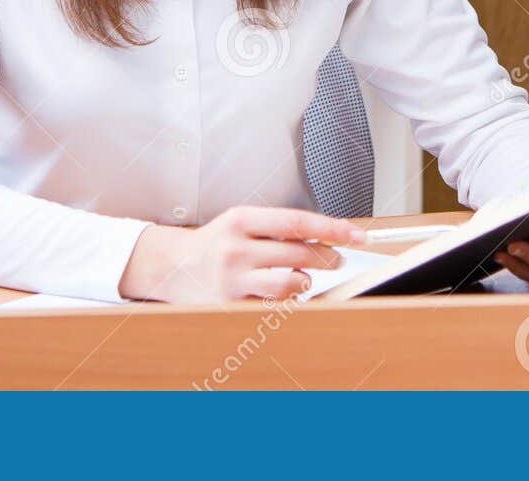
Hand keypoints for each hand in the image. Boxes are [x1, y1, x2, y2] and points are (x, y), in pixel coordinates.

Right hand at [119, 205, 367, 303]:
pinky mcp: (230, 307)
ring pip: (290, 284)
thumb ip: (279, 228)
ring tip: (301, 278)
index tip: (358, 235)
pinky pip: (273, 308)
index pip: (298, 221)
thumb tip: (327, 236)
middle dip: (328, 257)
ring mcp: (232, 281)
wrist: (171, 266)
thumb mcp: (242, 223)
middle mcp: (235, 249)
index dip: (333, 228)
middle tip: (338, 258)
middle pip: (299, 253)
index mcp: (241, 220)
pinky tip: (279, 294)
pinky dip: (285, 302)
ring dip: (305, 282)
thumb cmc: (215, 243)